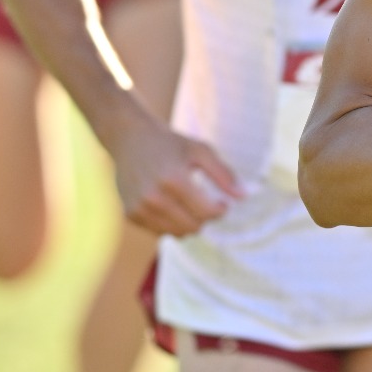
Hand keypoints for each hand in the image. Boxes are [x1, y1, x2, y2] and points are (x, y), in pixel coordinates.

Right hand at [111, 112, 244, 236]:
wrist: (128, 137)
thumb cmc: (169, 143)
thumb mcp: (200, 151)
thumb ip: (223, 174)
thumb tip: (243, 197)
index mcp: (174, 179)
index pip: (207, 213)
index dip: (221, 210)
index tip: (222, 202)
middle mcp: (154, 197)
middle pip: (194, 227)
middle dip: (204, 217)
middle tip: (204, 201)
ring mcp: (139, 208)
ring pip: (177, 234)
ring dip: (188, 223)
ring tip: (187, 202)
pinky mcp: (130, 214)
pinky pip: (160, 232)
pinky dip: (170, 223)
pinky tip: (169, 204)